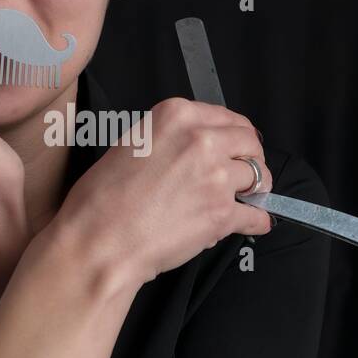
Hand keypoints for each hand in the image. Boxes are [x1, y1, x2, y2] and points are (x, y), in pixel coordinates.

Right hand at [55, 97, 273, 286]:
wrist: (99, 241)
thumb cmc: (101, 200)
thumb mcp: (130, 144)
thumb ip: (168, 138)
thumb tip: (191, 149)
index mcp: (176, 116)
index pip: (227, 117)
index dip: (235, 135)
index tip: (237, 146)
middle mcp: (200, 140)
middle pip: (250, 142)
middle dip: (252, 157)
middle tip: (246, 171)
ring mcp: (215, 177)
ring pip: (259, 176)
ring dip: (255, 189)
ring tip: (246, 198)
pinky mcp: (222, 213)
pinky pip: (256, 215)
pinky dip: (257, 220)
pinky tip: (253, 222)